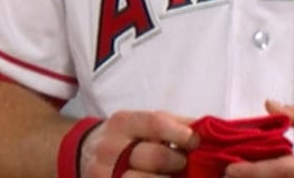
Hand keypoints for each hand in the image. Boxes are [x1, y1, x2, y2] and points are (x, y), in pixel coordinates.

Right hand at [80, 110, 198, 177]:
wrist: (84, 152)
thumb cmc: (125, 136)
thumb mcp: (142, 121)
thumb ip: (175, 124)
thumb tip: (210, 129)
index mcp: (123, 123)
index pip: (155, 124)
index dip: (180, 133)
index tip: (195, 141)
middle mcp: (110, 148)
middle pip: (153, 157)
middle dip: (176, 162)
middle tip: (183, 163)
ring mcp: (104, 174)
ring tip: (172, 177)